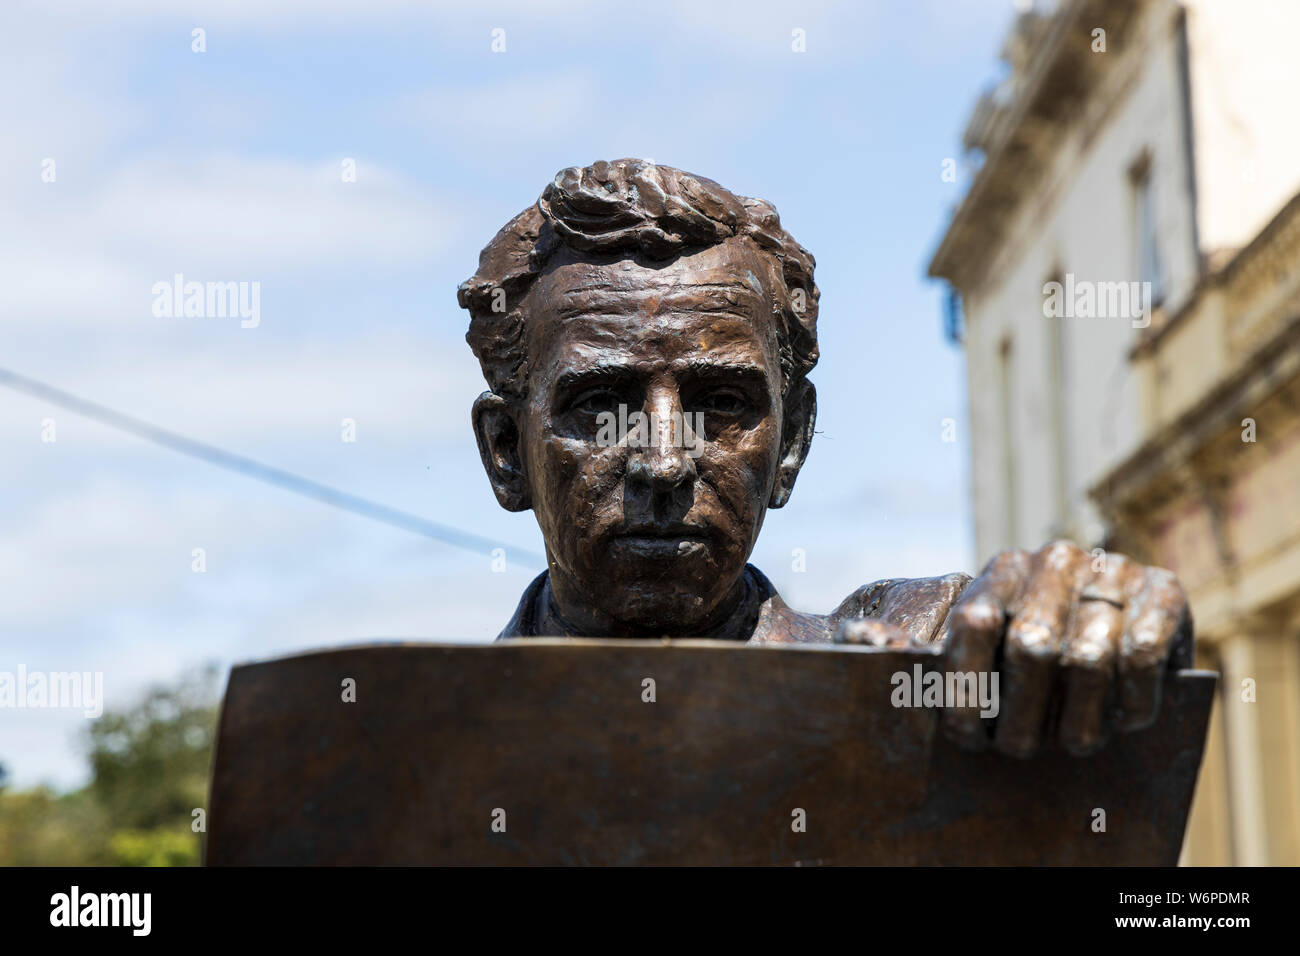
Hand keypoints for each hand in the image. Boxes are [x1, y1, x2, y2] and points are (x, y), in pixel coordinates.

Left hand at [940, 541, 1191, 756]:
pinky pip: (1142, 657)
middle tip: (1019, 749)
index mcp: (1003, 571)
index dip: (968, 687)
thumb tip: (861, 643)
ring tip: (1068, 743)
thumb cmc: (1029, 651)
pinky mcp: (1164, 590)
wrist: (1122, 620)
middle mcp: (1055, 561)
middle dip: (1022, 715)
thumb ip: (923, 651)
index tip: (967, 736)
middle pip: (1033, 649)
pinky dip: (1130, 702)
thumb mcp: (979, 645)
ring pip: (1089, 660)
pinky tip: (1121, 721)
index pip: (974, 624)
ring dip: (1078, 721)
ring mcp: (1111, 571)